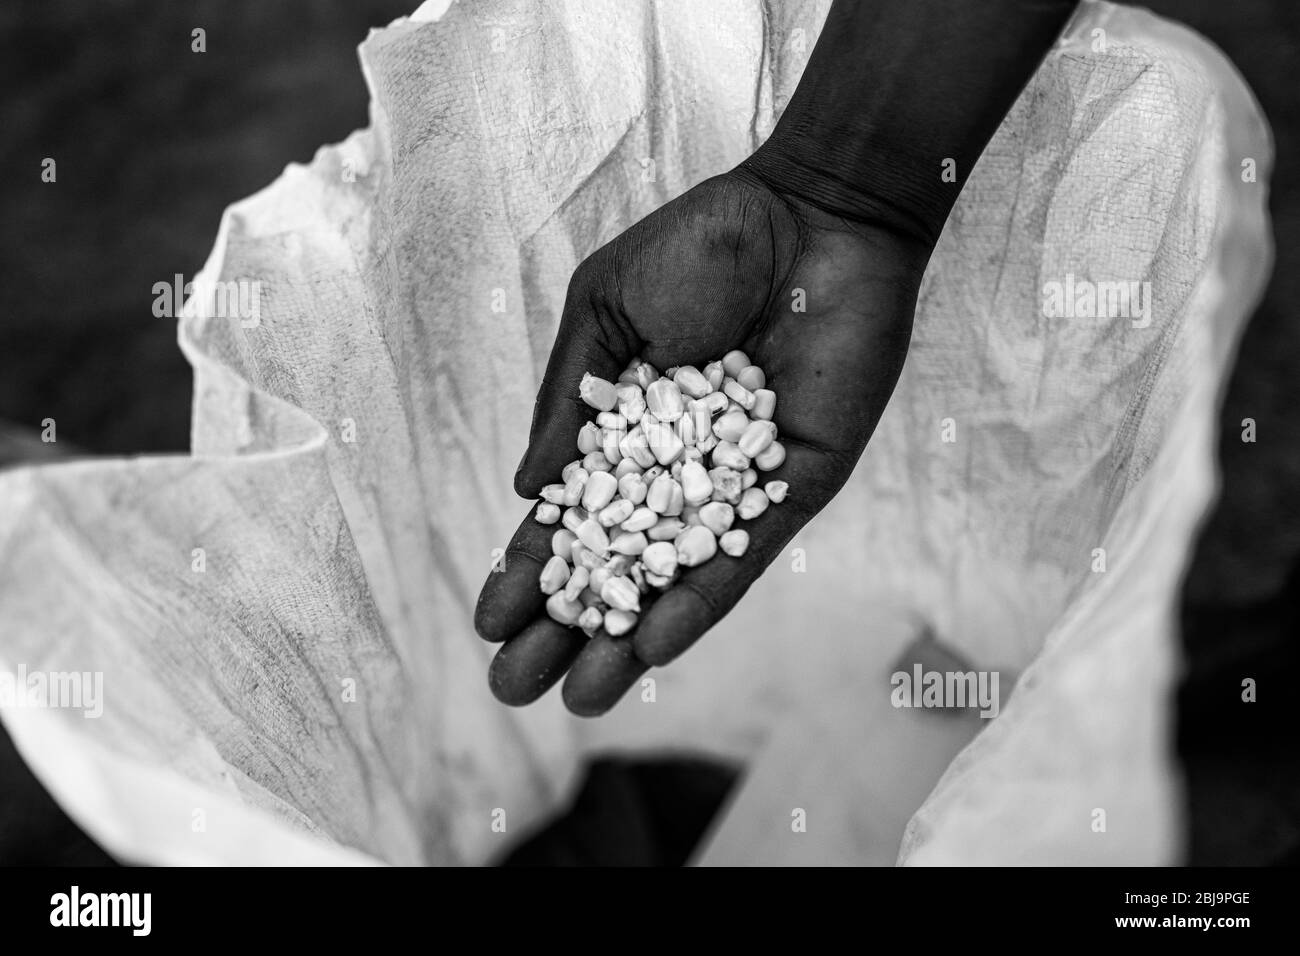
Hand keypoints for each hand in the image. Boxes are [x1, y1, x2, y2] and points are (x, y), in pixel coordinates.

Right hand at [474, 165, 930, 714]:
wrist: (811, 214)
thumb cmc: (700, 247)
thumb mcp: (603, 310)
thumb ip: (569, 402)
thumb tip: (524, 494)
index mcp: (624, 429)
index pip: (571, 518)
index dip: (530, 572)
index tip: (490, 624)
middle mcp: (676, 470)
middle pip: (616, 565)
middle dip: (568, 628)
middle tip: (516, 687)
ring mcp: (735, 483)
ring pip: (675, 580)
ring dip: (629, 641)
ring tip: (582, 699)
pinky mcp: (794, 484)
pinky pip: (745, 554)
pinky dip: (703, 599)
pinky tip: (659, 645)